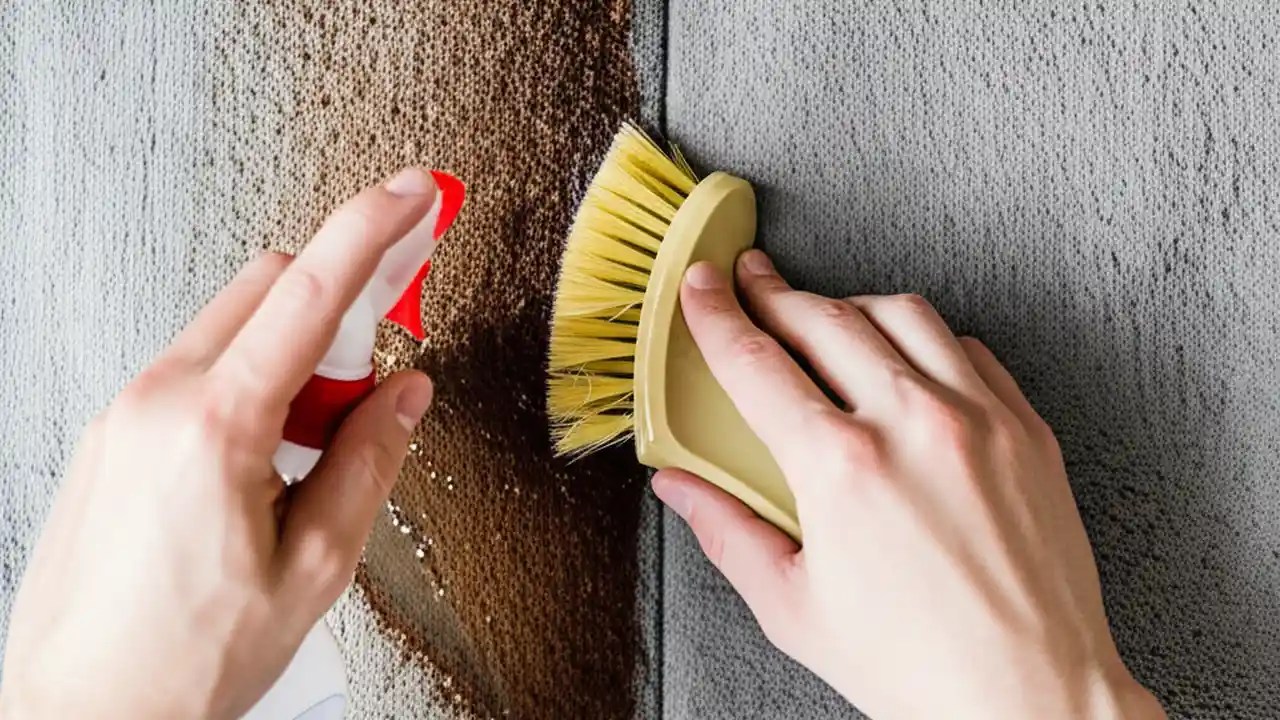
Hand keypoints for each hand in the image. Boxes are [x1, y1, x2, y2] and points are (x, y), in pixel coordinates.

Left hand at [0, 169, 438, 718]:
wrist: (84, 713)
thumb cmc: (185, 659)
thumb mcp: (315, 566)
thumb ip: (370, 461)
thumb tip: (407, 395)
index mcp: (216, 425)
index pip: (311, 291)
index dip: (374, 228)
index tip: (415, 192)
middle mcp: (157, 399)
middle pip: (267, 286)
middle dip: (338, 306)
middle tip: (374, 374)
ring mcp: (124, 413)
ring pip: (230, 327)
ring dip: (292, 356)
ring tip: (312, 449)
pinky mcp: (111, 434)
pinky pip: (195, 369)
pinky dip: (249, 385)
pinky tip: (266, 462)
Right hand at [652, 250, 1165, 719]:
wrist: (1031, 694)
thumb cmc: (918, 665)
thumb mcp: (794, 608)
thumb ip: (728, 531)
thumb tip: (679, 487)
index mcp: (840, 467)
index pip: (757, 361)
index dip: (717, 314)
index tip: (703, 287)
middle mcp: (911, 423)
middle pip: (824, 318)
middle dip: (775, 293)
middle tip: (753, 284)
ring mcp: (978, 418)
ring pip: (901, 313)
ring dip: (849, 304)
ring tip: (825, 317)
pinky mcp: (1025, 428)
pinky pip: (967, 348)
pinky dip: (924, 338)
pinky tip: (906, 359)